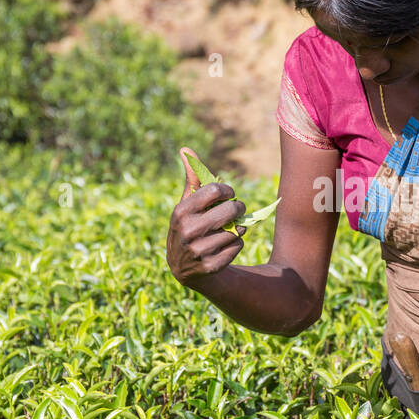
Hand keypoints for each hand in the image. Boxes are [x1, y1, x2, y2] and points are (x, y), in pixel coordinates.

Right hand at [167, 148, 246, 289]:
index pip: (215, 190)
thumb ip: (192, 179)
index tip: (228, 195)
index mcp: (180, 212)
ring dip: (238, 228)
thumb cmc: (189, 227)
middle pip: (230, 210)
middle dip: (238, 208)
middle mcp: (187, 230)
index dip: (228, 191)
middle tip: (236, 210)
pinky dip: (236, 244)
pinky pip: (237, 246)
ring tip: (229, 229)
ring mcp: (198, 250)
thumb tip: (186, 149)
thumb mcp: (186, 205)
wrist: (184, 268)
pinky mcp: (211, 266)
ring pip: (236, 230)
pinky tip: (225, 245)